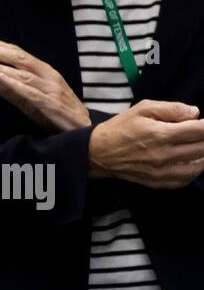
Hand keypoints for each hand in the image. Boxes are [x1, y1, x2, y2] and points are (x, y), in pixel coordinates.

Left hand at [0, 36, 90, 131]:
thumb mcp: (31, 100)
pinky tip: (0, 78)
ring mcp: (50, 89)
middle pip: (20, 59)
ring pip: (23, 75)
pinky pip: (30, 93)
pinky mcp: (50, 105)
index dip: (0, 46)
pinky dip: (15, 85)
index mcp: (44, 72)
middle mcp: (48, 76)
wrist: (83, 128)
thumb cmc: (57, 113)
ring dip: (2, 67)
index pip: (20, 55)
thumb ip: (12, 91)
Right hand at [89, 100, 203, 188]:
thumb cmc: (120, 127)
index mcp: (161, 134)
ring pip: (197, 167)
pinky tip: (193, 162)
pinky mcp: (155, 182)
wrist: (97, 153)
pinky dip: (194, 172)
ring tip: (200, 147)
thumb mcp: (143, 108)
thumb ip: (172, 108)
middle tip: (201, 133)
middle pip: (202, 149)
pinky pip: (183, 180)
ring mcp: (160, 171)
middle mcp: (163, 155)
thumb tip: (195, 113)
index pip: (200, 130)